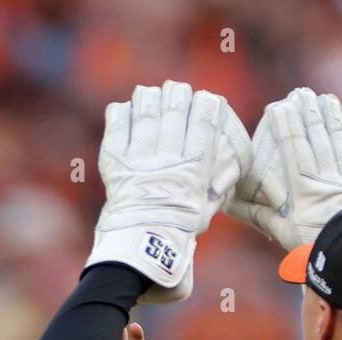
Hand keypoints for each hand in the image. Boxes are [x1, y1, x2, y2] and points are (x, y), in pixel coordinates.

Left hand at [87, 79, 250, 302]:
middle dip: (177, 94)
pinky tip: (125, 109)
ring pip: (146, 110)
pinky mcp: (115, 161)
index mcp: (194, 167)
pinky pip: (117, 126)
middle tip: (176, 91)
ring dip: (149, 98)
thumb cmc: (178, 232)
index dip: (205, 104)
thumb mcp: (206, 209)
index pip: (204, 120)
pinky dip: (121, 113)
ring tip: (149, 96)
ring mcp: (140, 157)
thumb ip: (215, 187)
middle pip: (175, 108)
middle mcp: (169, 156)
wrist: (140, 247)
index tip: (206, 99)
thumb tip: (226, 172)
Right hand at [225, 88, 341, 249]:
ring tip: (325, 98)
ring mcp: (341, 176)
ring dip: (330, 117)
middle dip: (309, 112)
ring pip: (336, 140)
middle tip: (303, 92)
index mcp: (301, 188)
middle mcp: (322, 177)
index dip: (287, 125)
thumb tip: (227, 205)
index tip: (280, 105)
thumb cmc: (309, 241)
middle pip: (316, 138)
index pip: (293, 149)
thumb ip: (256, 214)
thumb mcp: (279, 230)